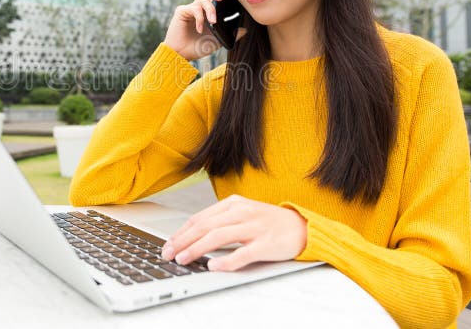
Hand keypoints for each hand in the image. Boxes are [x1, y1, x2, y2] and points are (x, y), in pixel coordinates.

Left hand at [160, 195, 307, 270]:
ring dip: (197, 249)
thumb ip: (221, 221)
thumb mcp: (242, 214)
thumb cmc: (268, 222)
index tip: (168, 244)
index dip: (181, 232)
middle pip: (205, 226)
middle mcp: (242, 212)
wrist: (302, 227)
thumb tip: (192, 237)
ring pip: (219, 236)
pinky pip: (242, 253)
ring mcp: (254, 227)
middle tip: (169, 254)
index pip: (200, 218)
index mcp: (234, 203)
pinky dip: (225, 261)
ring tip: (183, 259)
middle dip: (183, 241)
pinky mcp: (266, 243)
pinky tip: (213, 266)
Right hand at [163, 0, 245, 61]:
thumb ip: (231, 35)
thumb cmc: (198, 47)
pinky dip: (200, 18)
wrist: (182, 56)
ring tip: (213, 22)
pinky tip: (200, 29)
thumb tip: (245, 29)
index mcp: (207, 11)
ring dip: (210, 10)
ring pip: (203, 0)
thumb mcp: (219, 41)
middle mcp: (198, 7)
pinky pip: (194, 8)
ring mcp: (190, 8)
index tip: (233, 0)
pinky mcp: (182, 11)